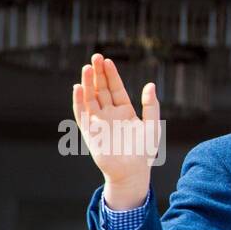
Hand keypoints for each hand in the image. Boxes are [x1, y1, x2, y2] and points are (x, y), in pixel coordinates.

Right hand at [72, 53, 161, 209]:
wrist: (132, 172)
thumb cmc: (144, 151)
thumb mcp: (152, 126)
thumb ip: (151, 106)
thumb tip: (150, 84)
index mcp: (125, 111)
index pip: (116, 88)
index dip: (111, 75)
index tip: (107, 60)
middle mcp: (110, 114)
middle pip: (101, 89)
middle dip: (97, 74)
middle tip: (95, 57)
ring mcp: (98, 122)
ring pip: (90, 98)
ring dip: (87, 83)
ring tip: (86, 68)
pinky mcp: (89, 131)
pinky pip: (82, 113)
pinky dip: (79, 101)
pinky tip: (78, 88)